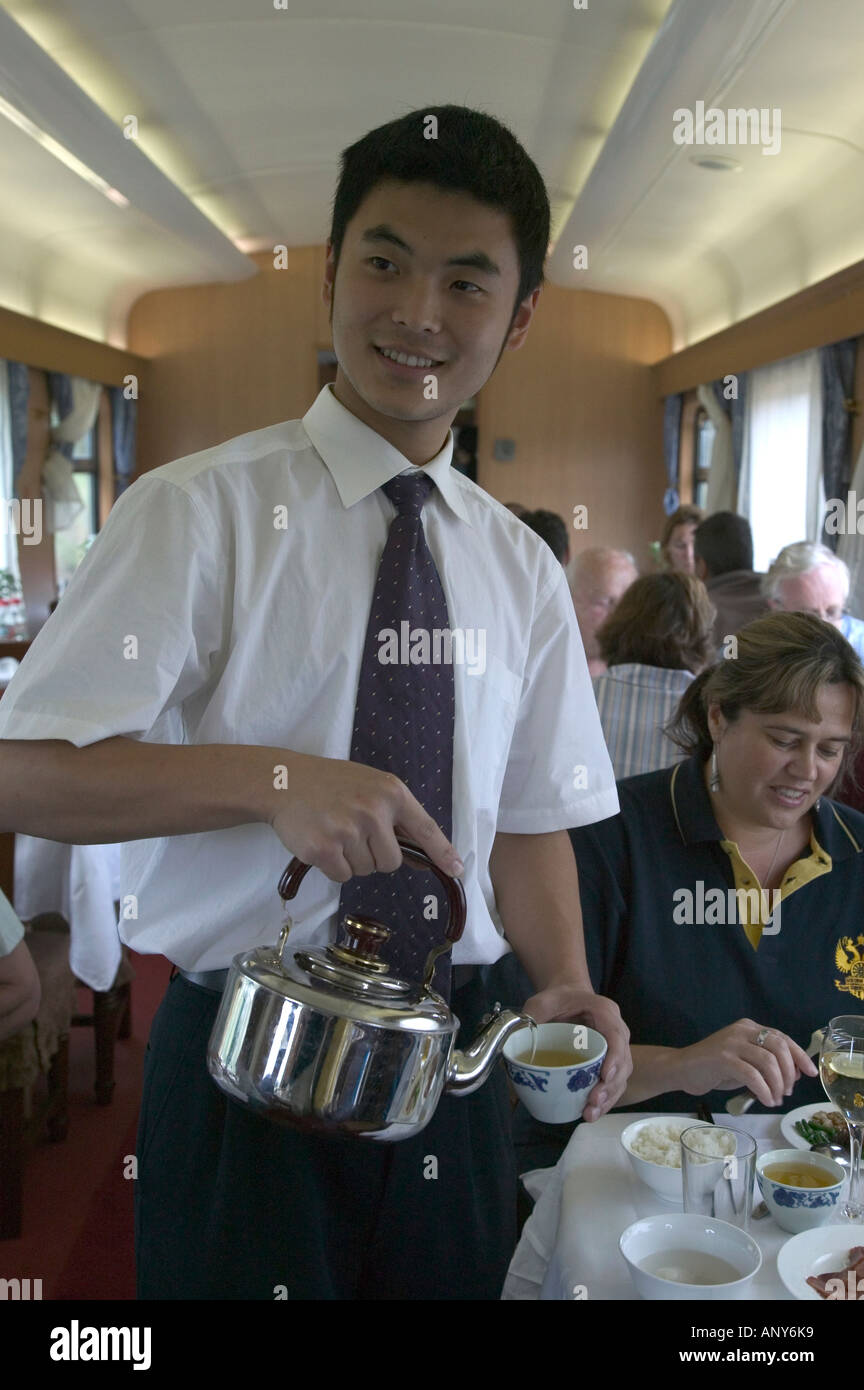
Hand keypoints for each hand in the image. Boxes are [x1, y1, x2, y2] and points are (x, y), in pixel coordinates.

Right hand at [267, 751, 463, 881]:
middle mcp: (373, 811)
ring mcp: (348, 830)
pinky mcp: (324, 849)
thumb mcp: (371, 787)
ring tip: (334, 832)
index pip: (426, 829)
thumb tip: (421, 859)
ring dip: (352, 861)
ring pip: (366, 870)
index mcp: (391, 792)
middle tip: (353, 833)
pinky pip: (342, 876)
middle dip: (375, 856)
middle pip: (391, 862)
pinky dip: (333, 867)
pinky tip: (322, 842)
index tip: (458, 870)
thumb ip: (396, 819)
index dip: (443, 853)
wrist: (284, 781)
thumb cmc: (332, 784)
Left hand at [522, 982, 630, 1121]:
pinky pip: (613, 1082)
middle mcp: (616, 1031)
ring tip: (589, 1114)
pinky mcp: (608, 1061)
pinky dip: (604, 1099)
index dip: (615, 1058)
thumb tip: (514, 1046)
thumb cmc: (557, 999)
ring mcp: (615, 1048)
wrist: (567, 996)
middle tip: (592, 1103)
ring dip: (608, 1098)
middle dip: (610, 1086)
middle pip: (623, 1062)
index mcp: (604, 1012)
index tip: (605, 1077)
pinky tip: (590, 1112)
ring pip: (620, 1076)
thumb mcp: (542, 1002)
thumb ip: (530, 1017)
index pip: (616, 1037)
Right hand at [677, 1018, 817, 1107]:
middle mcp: (742, 1030)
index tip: (811, 1073)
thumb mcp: (745, 1062)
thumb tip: (795, 1074)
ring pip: (768, 1061)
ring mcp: (731, 1043)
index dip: (799, 1056)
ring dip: (777, 1084)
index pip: (782, 1038)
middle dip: (789, 1072)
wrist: (682, 1069)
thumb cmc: (715, 1068)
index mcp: (750, 1028)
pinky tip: (766, 1100)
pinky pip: (751, 1075)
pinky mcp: (722, 1058)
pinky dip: (763, 1090)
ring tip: (775, 1099)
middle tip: (787, 1091)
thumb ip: (767, 1064)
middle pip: (779, 1047)